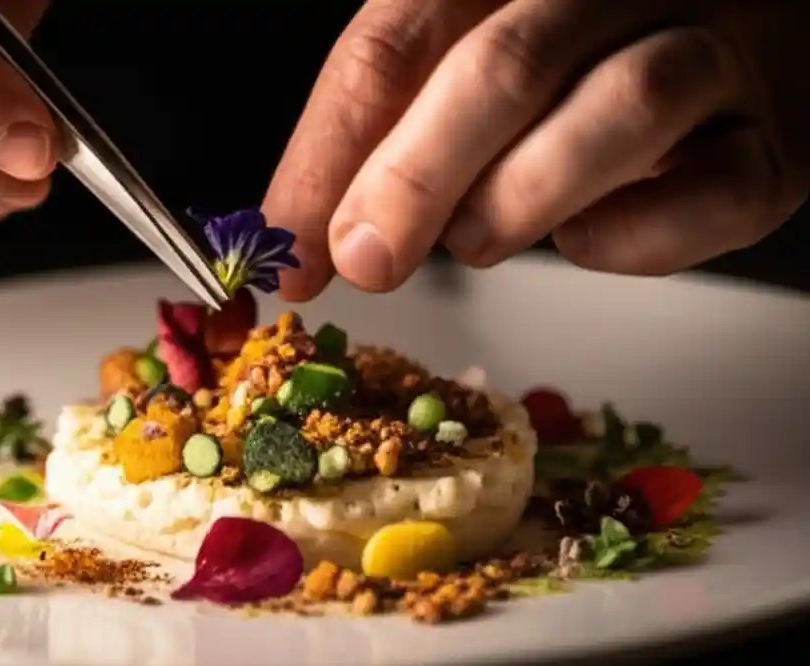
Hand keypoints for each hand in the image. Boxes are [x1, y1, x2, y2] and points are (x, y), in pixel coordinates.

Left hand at [264, 0, 809, 299]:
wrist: (757, 23)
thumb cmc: (585, 51)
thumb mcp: (473, 52)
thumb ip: (394, 124)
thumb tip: (309, 237)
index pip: (393, 41)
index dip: (326, 153)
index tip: (288, 246)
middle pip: (504, 64)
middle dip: (413, 179)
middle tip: (366, 258)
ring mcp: (718, 48)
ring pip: (623, 107)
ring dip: (520, 199)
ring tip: (476, 242)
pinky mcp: (780, 137)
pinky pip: (714, 191)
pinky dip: (632, 236)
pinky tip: (584, 235)